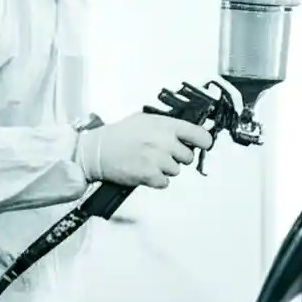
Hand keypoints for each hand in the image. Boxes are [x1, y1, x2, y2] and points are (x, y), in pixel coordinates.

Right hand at [75, 112, 213, 188]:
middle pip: (188, 156)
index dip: (204, 141)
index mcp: (165, 125)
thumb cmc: (122, 134)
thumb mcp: (146, 120)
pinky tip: (144, 171)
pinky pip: (165, 182)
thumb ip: (168, 125)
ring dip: (165, 169)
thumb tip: (189, 132)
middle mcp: (164, 141)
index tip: (202, 145)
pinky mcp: (150, 175)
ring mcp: (157, 159)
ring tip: (148, 161)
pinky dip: (156, 180)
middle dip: (177, 157)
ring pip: (176, 170)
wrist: (98, 150)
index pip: (199, 134)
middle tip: (160, 154)